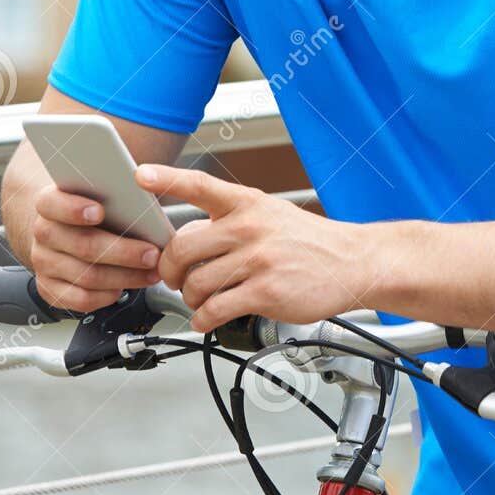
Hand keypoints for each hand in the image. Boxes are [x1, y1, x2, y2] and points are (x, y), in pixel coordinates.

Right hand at [30, 184, 161, 311]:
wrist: (65, 232)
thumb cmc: (91, 211)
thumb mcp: (98, 193)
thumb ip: (113, 190)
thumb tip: (145, 186)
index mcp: (48, 203)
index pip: (52, 203)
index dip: (73, 209)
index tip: (99, 211)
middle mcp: (43, 233)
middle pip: (82, 245)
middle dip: (123, 251)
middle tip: (151, 253)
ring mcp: (44, 263)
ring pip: (87, 275)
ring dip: (125, 276)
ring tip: (151, 272)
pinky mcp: (50, 289)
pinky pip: (81, 299)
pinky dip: (107, 296)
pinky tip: (126, 288)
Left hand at [135, 165, 374, 331]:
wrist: (353, 263)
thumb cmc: (308, 242)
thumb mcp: (270, 215)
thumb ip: (229, 222)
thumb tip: (186, 241)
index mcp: (248, 204)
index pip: (200, 185)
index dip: (167, 179)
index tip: (142, 174)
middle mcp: (250, 228)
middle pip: (182, 249)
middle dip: (170, 271)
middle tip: (174, 278)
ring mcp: (257, 261)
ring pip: (196, 284)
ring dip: (190, 299)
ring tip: (200, 300)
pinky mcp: (265, 293)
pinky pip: (215, 310)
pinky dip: (203, 320)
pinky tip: (207, 319)